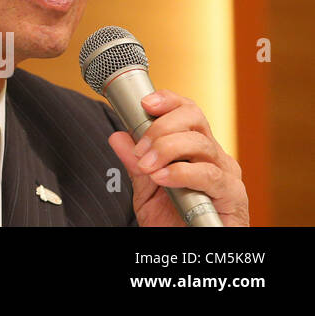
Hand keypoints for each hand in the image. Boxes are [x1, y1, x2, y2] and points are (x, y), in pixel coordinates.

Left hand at [107, 90, 248, 226]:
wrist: (188, 250)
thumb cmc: (173, 222)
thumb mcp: (146, 190)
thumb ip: (135, 164)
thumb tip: (118, 136)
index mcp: (195, 149)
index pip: (187, 111)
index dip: (168, 101)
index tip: (145, 103)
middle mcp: (214, 156)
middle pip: (194, 118)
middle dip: (161, 128)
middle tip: (140, 149)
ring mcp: (226, 174)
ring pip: (200, 143)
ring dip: (166, 150)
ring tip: (147, 167)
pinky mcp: (233, 195)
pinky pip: (209, 175)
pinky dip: (181, 173)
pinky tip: (162, 178)